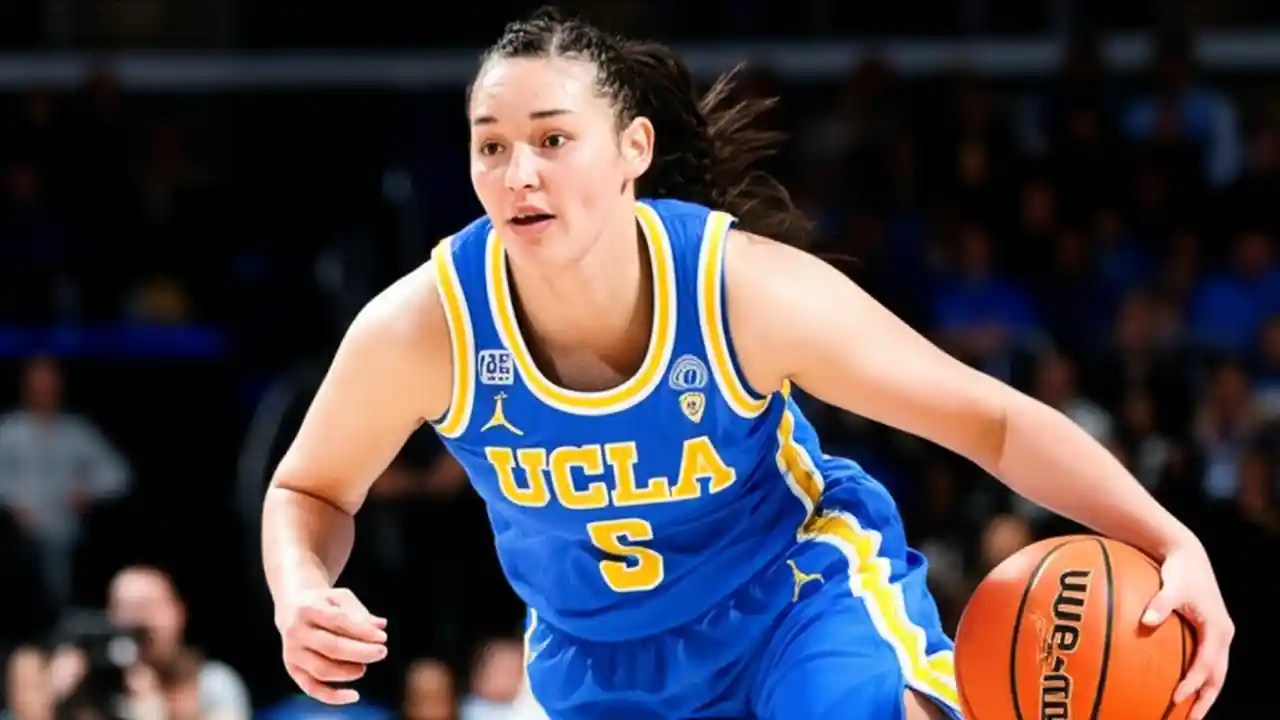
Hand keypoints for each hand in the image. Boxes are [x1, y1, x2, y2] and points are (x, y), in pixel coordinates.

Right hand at [278, 587, 388, 703]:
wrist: (292, 609)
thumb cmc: (325, 603)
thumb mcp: (341, 597)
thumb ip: (360, 612)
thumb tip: (380, 627)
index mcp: (307, 608)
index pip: (338, 621)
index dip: (362, 632)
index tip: (383, 637)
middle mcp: (296, 632)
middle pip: (331, 647)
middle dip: (360, 652)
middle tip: (382, 652)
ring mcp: (292, 652)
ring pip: (322, 670)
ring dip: (348, 672)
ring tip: (364, 667)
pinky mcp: (292, 669)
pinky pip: (312, 687)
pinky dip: (332, 696)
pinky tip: (354, 695)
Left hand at [1141, 539, 1233, 719]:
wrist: (1188, 555)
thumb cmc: (1180, 570)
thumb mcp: (1171, 586)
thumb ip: (1160, 603)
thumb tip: (1146, 620)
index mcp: (1217, 629)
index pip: (1206, 664)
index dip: (1193, 683)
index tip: (1176, 698)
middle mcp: (1221, 635)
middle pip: (1217, 677)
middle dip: (1205, 700)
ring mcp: (1216, 635)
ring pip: (1214, 672)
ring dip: (1203, 692)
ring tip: (1187, 713)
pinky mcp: (1207, 632)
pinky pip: (1204, 660)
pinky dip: (1196, 677)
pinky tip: (1178, 686)